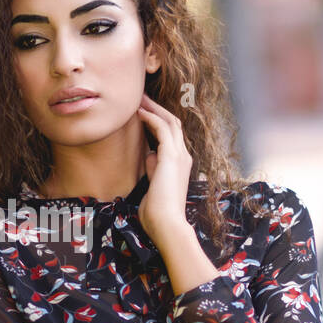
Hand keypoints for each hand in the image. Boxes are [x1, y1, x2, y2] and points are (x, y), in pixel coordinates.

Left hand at [135, 93, 191, 245]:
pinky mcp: (172, 157)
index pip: (171, 135)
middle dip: (157, 109)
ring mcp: (180, 156)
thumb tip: (149, 155)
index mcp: (180, 164)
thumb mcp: (153, 185)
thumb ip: (153, 169)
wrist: (167, 224)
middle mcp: (183, 157)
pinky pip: (163, 129)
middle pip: (173, 123)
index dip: (158, 121)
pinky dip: (151, 118)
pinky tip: (139, 112)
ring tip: (139, 99)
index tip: (142, 112)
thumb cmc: (157, 213)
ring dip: (154, 108)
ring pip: (169, 122)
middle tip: (141, 98)